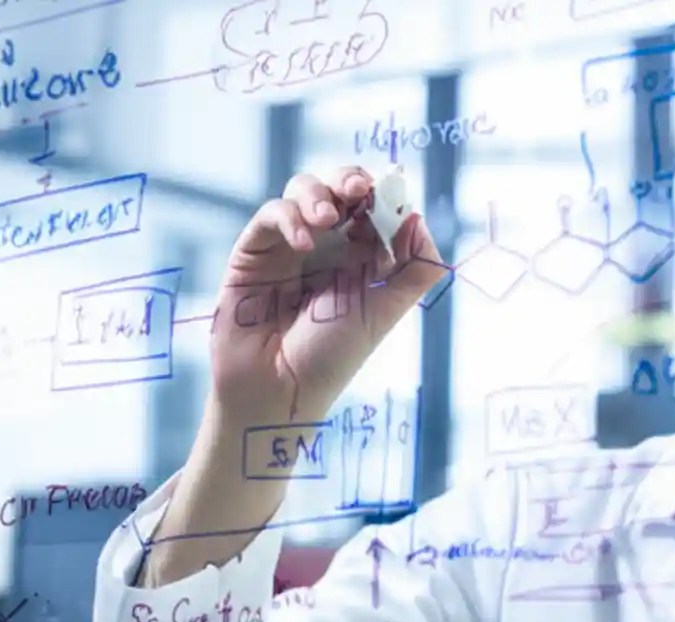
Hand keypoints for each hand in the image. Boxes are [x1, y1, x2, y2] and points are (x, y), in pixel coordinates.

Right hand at [209, 166, 446, 422]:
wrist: (277, 390)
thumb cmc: (332, 358)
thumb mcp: (385, 312)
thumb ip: (415, 269)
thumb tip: (421, 220)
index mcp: (363, 257)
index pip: (375, 206)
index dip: (383, 192)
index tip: (391, 190)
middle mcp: (328, 245)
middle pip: (339, 188)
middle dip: (350, 178)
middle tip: (359, 188)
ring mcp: (289, 245)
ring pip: (303, 190)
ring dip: (318, 194)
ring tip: (328, 218)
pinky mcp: (254, 251)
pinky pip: (271, 215)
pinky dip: (289, 219)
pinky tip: (304, 244)